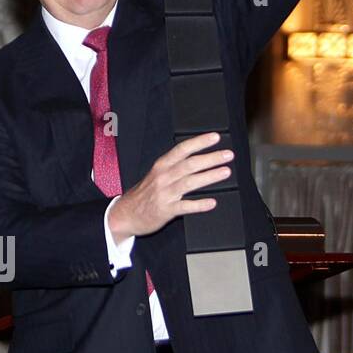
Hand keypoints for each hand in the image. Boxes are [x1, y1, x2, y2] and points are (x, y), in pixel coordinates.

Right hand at [109, 132, 231, 240]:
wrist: (124, 215)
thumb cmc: (145, 193)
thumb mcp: (156, 174)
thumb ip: (175, 166)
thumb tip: (200, 157)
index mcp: (162, 166)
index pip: (182, 150)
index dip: (199, 142)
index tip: (215, 137)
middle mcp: (163, 177)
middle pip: (189, 164)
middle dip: (211, 158)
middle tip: (228, 155)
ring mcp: (164, 194)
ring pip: (189, 182)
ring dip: (209, 176)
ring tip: (225, 172)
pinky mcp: (165, 210)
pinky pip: (184, 207)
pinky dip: (199, 204)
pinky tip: (212, 202)